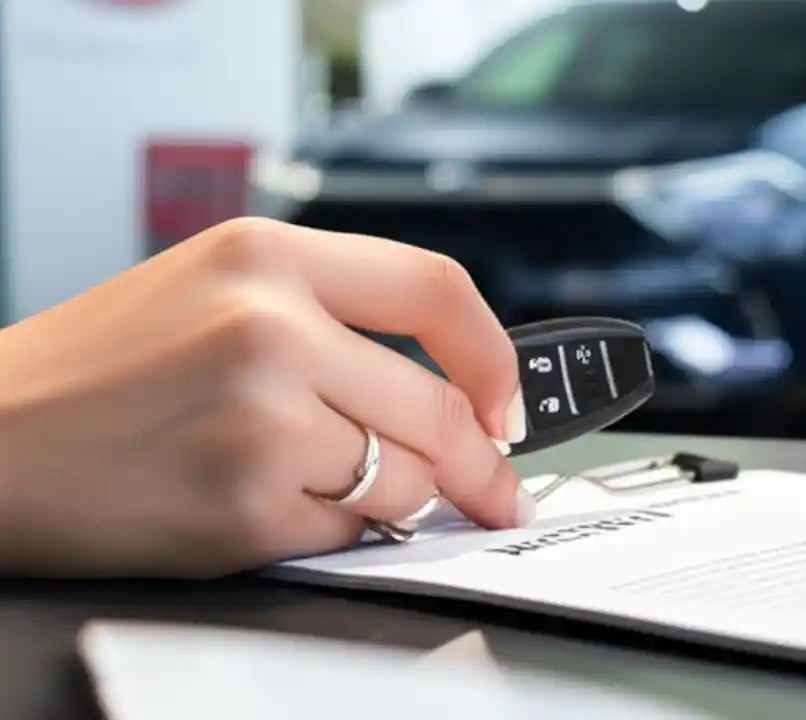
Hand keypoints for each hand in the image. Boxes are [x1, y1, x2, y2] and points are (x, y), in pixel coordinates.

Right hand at [0, 218, 530, 577]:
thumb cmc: (95, 371)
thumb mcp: (212, 291)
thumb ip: (329, 318)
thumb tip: (450, 384)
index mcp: (265, 255)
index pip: (436, 290)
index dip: (494, 357)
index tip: (507, 405)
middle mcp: (269, 327)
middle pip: (438, 407)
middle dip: (479, 464)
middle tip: (492, 488)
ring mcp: (259, 418)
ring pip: (404, 479)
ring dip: (390, 497)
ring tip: (318, 481)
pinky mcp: (243, 504)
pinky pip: (346, 530)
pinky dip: (330, 529)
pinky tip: (269, 504)